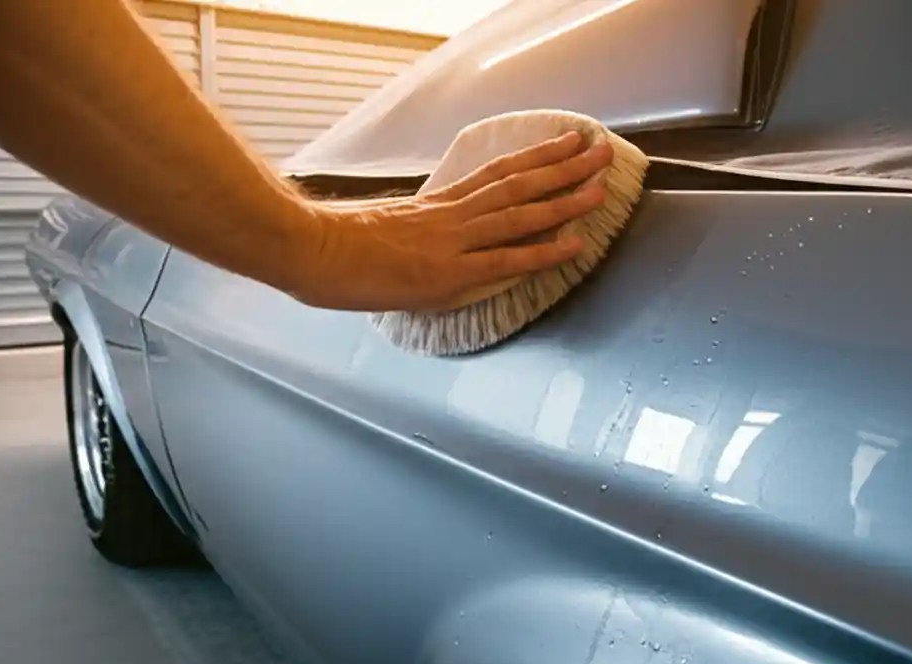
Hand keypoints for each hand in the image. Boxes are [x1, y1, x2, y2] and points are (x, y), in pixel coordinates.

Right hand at [287, 131, 613, 311]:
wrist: (311, 250)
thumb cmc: (339, 245)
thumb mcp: (388, 228)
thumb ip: (421, 230)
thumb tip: (441, 237)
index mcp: (439, 205)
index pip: (498, 173)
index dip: (537, 157)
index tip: (567, 141)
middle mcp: (452, 215)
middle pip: (518, 183)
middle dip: (564, 167)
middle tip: (600, 150)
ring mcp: (452, 242)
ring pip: (519, 214)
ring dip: (564, 201)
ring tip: (600, 187)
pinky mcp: (447, 273)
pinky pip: (504, 259)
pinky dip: (542, 252)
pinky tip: (573, 244)